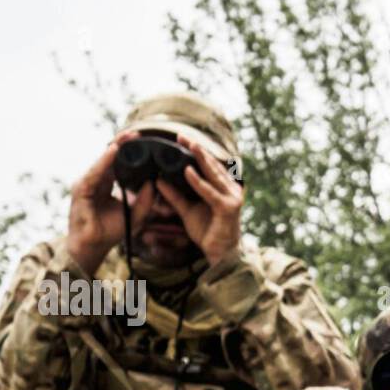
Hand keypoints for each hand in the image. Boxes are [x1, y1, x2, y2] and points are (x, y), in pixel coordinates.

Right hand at [66, 131, 154, 275]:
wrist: (92, 246)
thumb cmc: (110, 231)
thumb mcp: (135, 215)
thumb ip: (145, 200)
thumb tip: (153, 182)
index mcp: (107, 184)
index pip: (118, 163)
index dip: (129, 152)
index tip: (143, 140)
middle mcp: (96, 180)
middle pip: (109, 158)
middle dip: (122, 144)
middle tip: (137, 133)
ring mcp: (87, 183)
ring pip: (102, 162)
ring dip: (115, 149)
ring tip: (127, 138)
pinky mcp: (81, 190)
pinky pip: (95, 173)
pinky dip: (104, 162)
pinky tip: (114, 152)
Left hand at [154, 135, 243, 267]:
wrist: (220, 253)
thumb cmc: (208, 231)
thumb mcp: (187, 210)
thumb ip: (174, 196)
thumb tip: (157, 180)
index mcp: (222, 187)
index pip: (207, 164)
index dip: (195, 151)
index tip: (179, 138)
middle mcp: (229, 189)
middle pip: (211, 164)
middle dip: (196, 149)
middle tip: (181, 136)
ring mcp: (231, 198)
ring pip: (213, 174)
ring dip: (200, 159)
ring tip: (188, 145)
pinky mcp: (228, 208)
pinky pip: (211, 193)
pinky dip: (199, 182)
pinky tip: (187, 171)